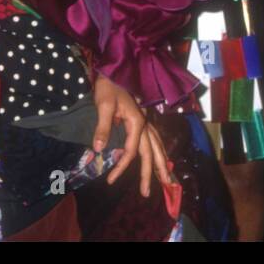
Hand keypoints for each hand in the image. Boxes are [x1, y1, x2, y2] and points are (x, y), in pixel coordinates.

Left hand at [92, 74, 171, 196]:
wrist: (114, 70)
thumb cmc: (109, 85)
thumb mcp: (103, 104)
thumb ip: (103, 127)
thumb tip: (98, 149)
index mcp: (137, 122)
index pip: (130, 151)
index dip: (121, 167)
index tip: (110, 180)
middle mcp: (145, 124)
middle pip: (150, 152)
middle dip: (151, 173)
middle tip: (148, 193)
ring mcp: (146, 121)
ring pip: (157, 146)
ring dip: (160, 164)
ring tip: (165, 181)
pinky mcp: (142, 120)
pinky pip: (154, 139)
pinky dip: (158, 151)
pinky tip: (160, 158)